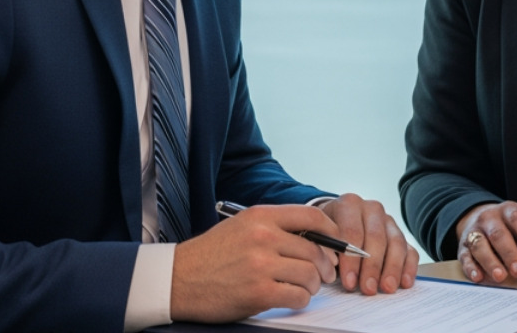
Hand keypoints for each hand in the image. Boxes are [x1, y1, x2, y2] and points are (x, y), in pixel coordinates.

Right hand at [170, 204, 337, 322]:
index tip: (337, 244)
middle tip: (323, 275)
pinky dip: (300, 300)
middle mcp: (263, 237)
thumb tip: (318, 239)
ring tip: (302, 288)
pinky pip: (298, 297)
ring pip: (310, 275)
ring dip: (312, 286)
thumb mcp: (242, 227)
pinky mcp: (259, 293)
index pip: (312, 217)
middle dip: (325, 266)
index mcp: (260, 216)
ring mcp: (261, 265)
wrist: (180, 279)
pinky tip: (290, 298)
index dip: (332, 232)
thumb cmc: (212, 254)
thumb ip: (276, 228)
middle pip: (316, 250)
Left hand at [319, 193, 417, 295]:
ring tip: (386, 288)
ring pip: (396, 243)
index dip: (351, 259)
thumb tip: (331, 266)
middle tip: (368, 289)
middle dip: (372, 266)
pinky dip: (408, 267)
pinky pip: (410, 250)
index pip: (352, 231)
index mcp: (349, 204)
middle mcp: (371, 209)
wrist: (337, 221)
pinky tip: (404, 283)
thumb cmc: (328, 233)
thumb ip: (325, 247)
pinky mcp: (400, 235)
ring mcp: (389, 221)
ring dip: (392, 268)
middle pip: (376, 237)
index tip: (349, 282)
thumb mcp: (320, 235)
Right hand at [455, 200, 516, 283]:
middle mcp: (489, 219)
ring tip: (500, 276)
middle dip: (509, 253)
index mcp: (507, 211)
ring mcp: (474, 232)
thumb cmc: (509, 226)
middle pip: (498, 234)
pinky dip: (471, 268)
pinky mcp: (463, 247)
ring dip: (490, 262)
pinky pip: (465, 257)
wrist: (479, 217)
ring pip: (479, 245)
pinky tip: (478, 277)